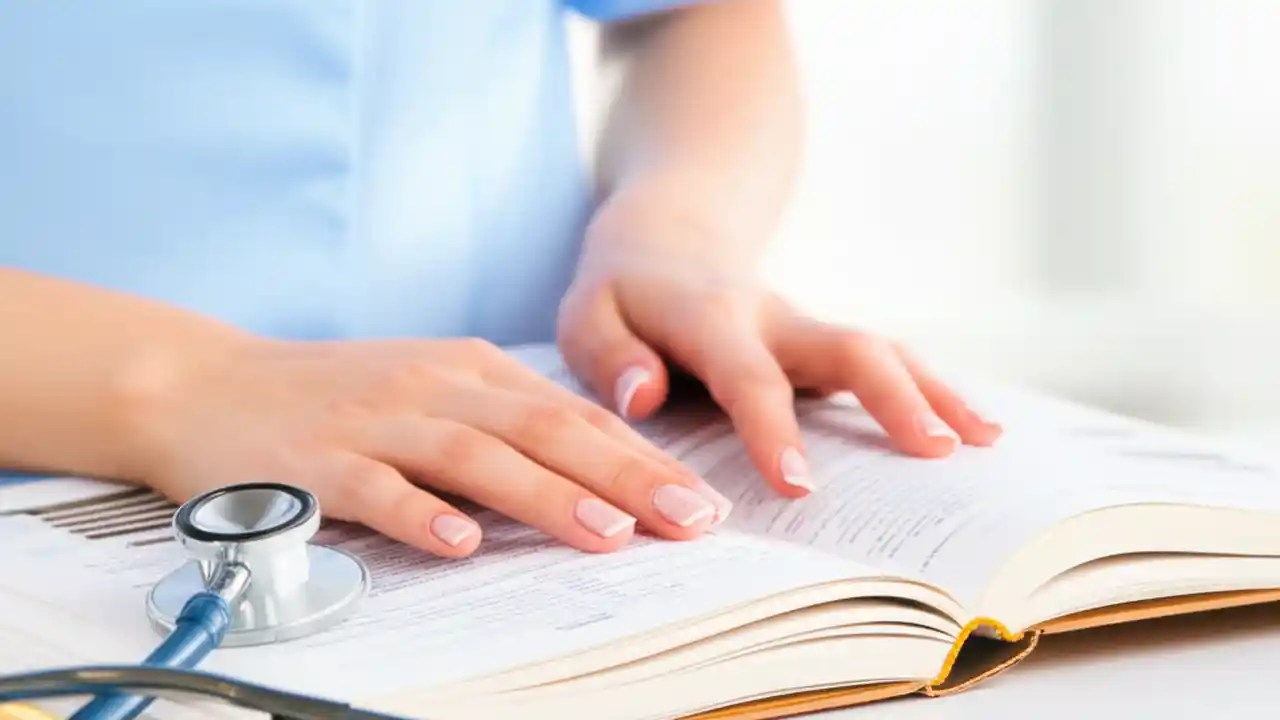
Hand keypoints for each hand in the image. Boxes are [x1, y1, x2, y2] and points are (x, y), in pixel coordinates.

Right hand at [129, 337, 730, 556]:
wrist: (206, 383)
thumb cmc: (336, 396)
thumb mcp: (433, 391)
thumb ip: (505, 424)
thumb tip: (598, 472)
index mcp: (470, 371)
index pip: (572, 416)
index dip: (641, 458)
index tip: (699, 500)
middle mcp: (432, 389)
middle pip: (542, 431)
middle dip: (624, 477)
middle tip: (688, 519)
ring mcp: (373, 424)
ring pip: (473, 457)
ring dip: (545, 496)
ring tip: (606, 535)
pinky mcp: (314, 462)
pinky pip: (375, 490)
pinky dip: (420, 514)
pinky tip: (462, 544)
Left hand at [558, 192, 1002, 497]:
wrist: (668, 238)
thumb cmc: (621, 293)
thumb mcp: (586, 315)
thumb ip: (609, 355)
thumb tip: (646, 397)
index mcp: (708, 317)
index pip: (747, 373)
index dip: (772, 428)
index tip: (799, 486)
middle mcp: (771, 317)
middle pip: (845, 346)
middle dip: (892, 397)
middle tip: (937, 453)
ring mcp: (805, 327)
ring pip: (881, 348)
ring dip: (934, 391)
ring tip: (985, 442)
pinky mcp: (823, 342)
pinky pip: (885, 361)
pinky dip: (933, 390)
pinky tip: (979, 427)